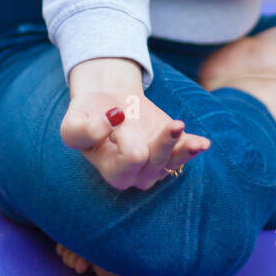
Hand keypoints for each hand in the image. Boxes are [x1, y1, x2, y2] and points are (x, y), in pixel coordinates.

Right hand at [61, 58, 210, 189]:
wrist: (106, 101)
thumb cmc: (88, 116)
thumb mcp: (72, 123)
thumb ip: (82, 130)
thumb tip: (112, 120)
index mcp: (113, 172)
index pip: (132, 158)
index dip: (126, 135)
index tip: (114, 116)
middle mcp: (139, 174)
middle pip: (157, 163)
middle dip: (160, 140)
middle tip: (136, 113)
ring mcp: (158, 162)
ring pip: (175, 159)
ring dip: (184, 147)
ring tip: (184, 128)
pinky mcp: (172, 146)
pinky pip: (186, 152)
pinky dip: (194, 146)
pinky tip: (203, 142)